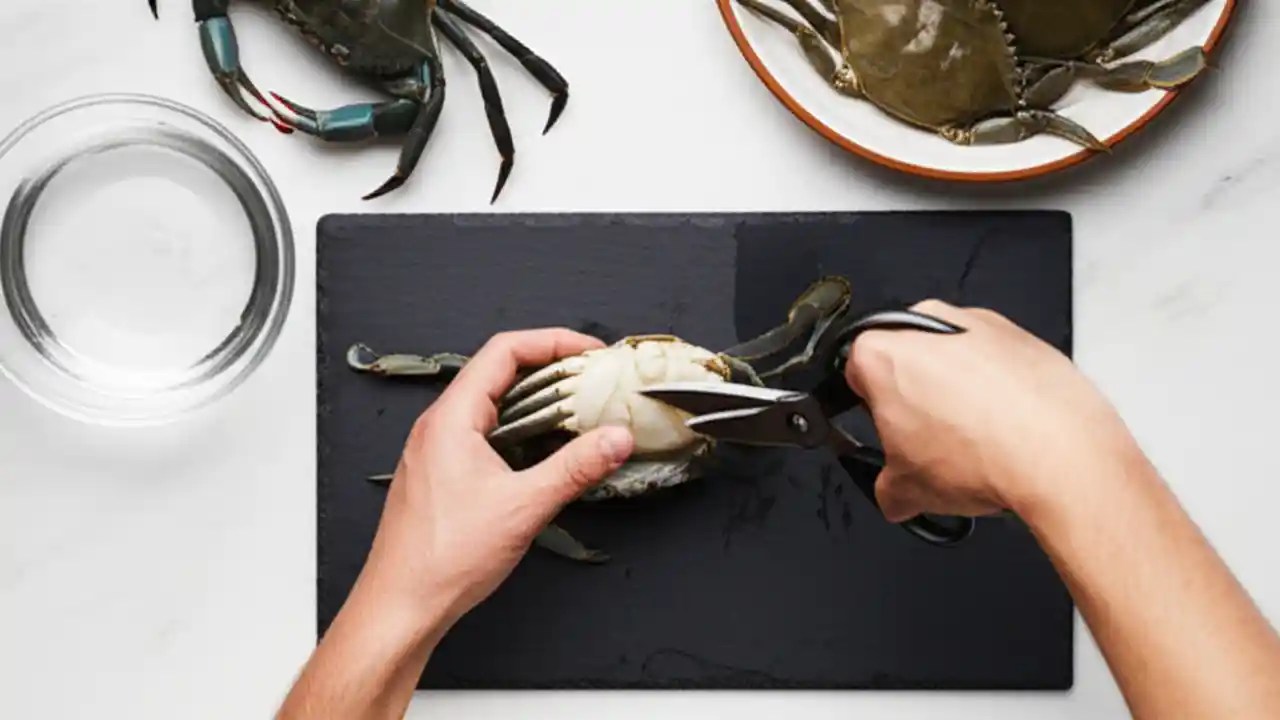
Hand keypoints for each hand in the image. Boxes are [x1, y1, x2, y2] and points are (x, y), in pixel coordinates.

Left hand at [279, 329, 634, 718]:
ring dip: (537, 403)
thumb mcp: (523, 507)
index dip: (552, 342)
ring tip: (578, 411)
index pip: (504, 352)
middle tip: (592, 379)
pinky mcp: (443, 474)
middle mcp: (440, 427)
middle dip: (551, 370)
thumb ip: (575, 468)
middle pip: (500, 373)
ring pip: (493, 406)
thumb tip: (613, 439)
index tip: (588, 351)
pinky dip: (521, 431)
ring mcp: (438, 450)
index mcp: (451, 419)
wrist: (401, 605)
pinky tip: (546, 452)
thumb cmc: (440, 560)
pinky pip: (486, 434)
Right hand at [845, 300, 1140, 522]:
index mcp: (882, 353)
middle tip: (928, 439)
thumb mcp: (909, 491)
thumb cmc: (984, 456)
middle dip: (913, 395)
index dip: (867, 408)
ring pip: (951, 356)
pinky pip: (994, 359)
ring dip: (956, 389)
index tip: (884, 429)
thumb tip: (895, 493)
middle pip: (905, 360)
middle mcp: (925, 324)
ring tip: (973, 438)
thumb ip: (888, 488)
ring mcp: (976, 324)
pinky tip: (1007, 428)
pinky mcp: (1021, 334)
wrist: (1061, 453)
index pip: (852, 373)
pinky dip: (997, 386)